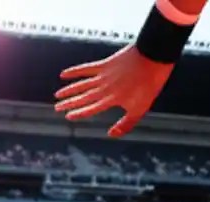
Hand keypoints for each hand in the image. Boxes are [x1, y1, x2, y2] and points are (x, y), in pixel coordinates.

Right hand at [54, 45, 174, 137]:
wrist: (153, 58)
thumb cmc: (149, 85)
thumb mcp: (140, 108)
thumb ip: (126, 123)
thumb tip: (111, 134)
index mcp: (111, 99)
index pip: (91, 109)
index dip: (79, 113)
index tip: (68, 116)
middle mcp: (104, 88)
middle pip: (83, 97)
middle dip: (69, 103)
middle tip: (56, 108)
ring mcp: (103, 75)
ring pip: (81, 84)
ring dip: (69, 90)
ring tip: (58, 94)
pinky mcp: (105, 64)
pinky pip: (86, 68)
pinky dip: (74, 71)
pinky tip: (64, 74)